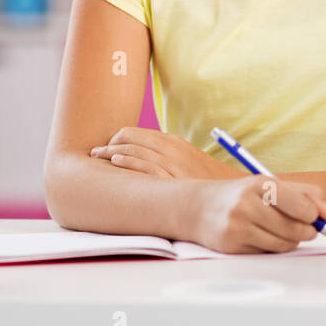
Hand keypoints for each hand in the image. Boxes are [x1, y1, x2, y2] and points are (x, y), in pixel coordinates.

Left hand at [89, 127, 242, 179]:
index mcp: (173, 142)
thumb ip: (168, 156)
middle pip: (130, 138)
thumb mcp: (188, 160)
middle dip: (108, 144)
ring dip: (110, 152)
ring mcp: (171, 163)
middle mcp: (170, 148)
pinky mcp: (172, 178)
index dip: (117, 139)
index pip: (136, 133)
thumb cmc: (206, 180)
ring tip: (97, 156)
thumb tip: (146, 159)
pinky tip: (115, 162)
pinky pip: (145, 166)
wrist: (230, 192)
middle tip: (95, 153)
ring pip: (133, 150)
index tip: (107, 148)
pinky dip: (127, 161)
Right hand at [190, 176, 325, 253]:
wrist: (198, 208)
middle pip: (294, 228)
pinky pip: (267, 252)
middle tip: (309, 230)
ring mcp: (237, 226)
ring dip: (292, 241)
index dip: (314, 215)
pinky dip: (274, 248)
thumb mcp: (268, 185)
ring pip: (283, 243)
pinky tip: (266, 237)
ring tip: (287, 232)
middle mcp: (247, 203)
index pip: (301, 205)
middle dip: (308, 231)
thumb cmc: (241, 195)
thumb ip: (302, 194)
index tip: (316, 217)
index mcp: (260, 183)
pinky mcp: (232, 245)